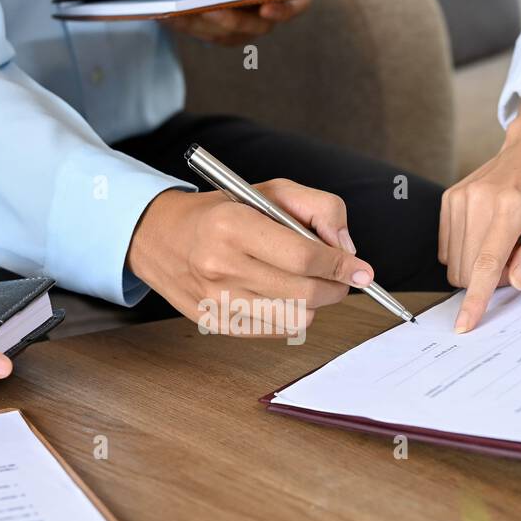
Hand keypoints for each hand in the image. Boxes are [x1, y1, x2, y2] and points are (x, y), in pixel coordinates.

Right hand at [126, 183, 373, 337]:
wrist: (159, 237)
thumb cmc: (220, 212)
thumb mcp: (269, 190)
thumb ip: (319, 208)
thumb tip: (346, 249)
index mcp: (232, 224)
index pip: (303, 255)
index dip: (341, 266)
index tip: (361, 270)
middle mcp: (220, 265)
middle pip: (304, 293)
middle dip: (335, 287)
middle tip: (341, 278)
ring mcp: (215, 300)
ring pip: (295, 318)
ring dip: (314, 303)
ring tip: (306, 283)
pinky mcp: (216, 323)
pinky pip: (275, 330)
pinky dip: (290, 314)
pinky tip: (279, 294)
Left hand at [163, 0, 309, 45]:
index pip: (295, 3)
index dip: (284, 9)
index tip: (266, 8)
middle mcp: (269, 10)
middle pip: (256, 26)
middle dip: (232, 19)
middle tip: (209, 7)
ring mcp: (247, 26)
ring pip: (228, 34)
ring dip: (203, 24)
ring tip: (178, 9)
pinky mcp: (222, 33)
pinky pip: (205, 35)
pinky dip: (186, 25)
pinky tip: (165, 13)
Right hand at [441, 80, 520, 331]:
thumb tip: (514, 282)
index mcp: (511, 205)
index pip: (487, 263)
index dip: (475, 299)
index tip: (465, 324)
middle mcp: (479, 200)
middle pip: (467, 268)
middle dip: (488, 279)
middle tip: (516, 260)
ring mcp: (460, 198)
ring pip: (455, 262)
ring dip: (477, 266)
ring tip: (505, 243)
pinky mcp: (450, 199)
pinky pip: (448, 247)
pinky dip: (467, 252)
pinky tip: (488, 235)